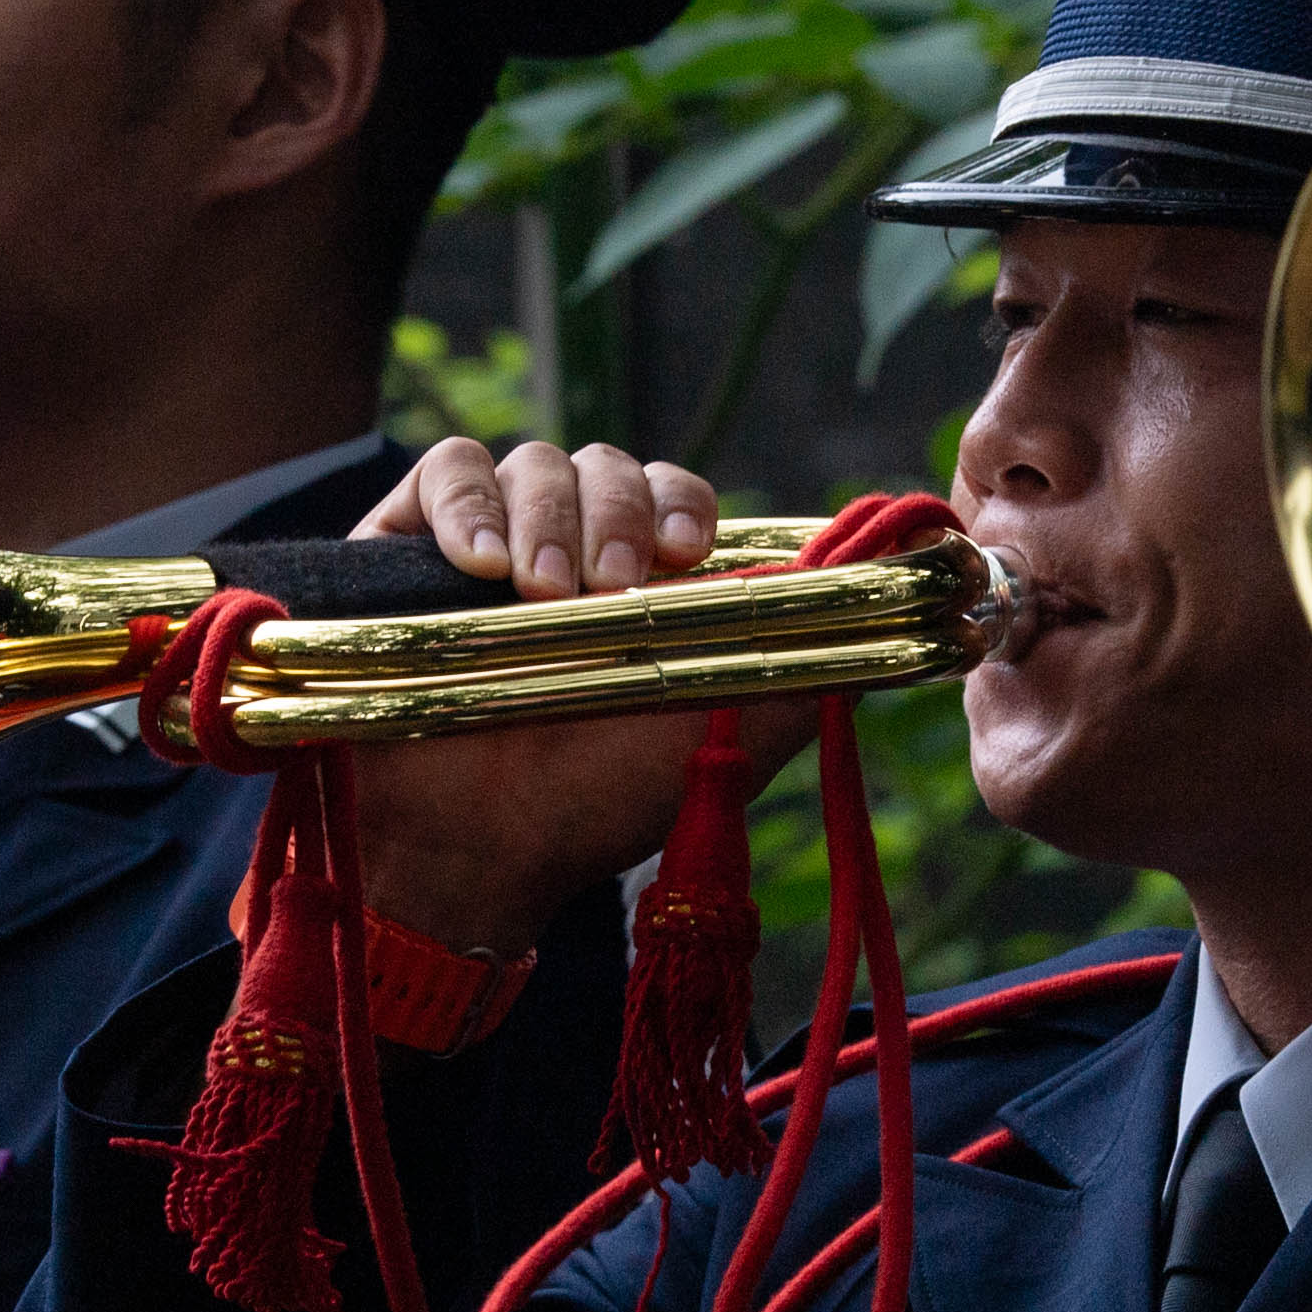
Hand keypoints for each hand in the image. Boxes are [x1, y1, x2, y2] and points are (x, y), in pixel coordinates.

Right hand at [342, 437, 812, 953]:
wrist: (469, 850)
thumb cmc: (598, 800)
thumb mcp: (727, 737)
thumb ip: (811, 666)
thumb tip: (906, 588)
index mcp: (648, 583)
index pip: (678, 499)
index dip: (685, 506)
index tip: (685, 551)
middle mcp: (574, 549)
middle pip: (609, 467)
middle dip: (620, 513)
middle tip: (611, 584)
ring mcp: (491, 540)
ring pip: (534, 461)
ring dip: (549, 515)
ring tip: (544, 588)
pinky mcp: (404, 541)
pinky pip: (446, 470)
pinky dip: (468, 502)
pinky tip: (480, 562)